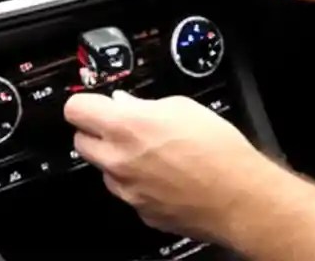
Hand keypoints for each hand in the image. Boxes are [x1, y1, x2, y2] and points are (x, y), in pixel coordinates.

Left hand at [64, 91, 269, 243]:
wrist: (239, 197)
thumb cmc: (219, 151)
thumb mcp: (183, 108)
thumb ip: (146, 103)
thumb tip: (126, 103)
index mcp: (125, 126)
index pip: (75, 109)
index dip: (84, 103)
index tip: (92, 102)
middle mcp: (118, 160)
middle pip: (80, 141)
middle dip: (95, 131)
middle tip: (119, 125)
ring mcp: (127, 189)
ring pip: (103, 169)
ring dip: (116, 158)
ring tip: (150, 153)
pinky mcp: (139, 211)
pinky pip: (126, 191)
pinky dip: (136, 182)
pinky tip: (163, 175)